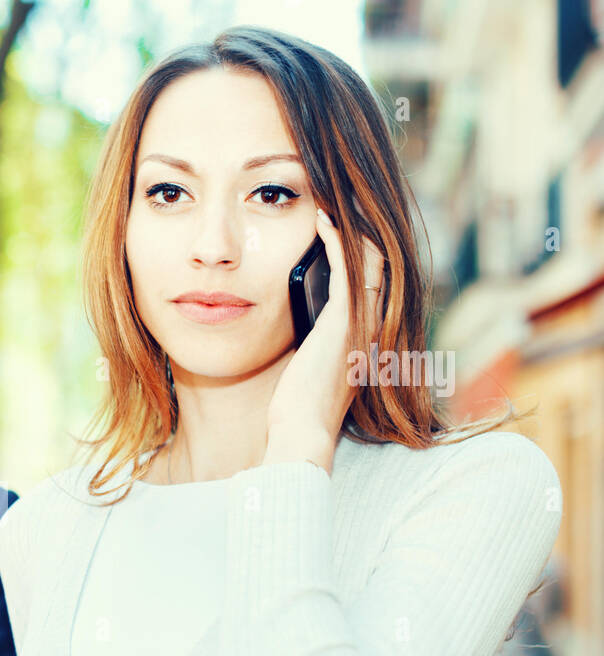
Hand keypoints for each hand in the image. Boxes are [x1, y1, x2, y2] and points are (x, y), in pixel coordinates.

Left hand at [265, 206, 387, 458]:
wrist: (302, 431)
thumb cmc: (299, 408)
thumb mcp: (312, 369)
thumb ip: (317, 345)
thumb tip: (303, 331)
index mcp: (367, 336)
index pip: (374, 282)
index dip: (363, 251)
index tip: (342, 225)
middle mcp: (373, 325)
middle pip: (379, 263)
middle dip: (362, 230)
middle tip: (343, 201)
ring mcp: (363, 322)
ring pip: (369, 259)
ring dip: (351, 228)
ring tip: (334, 201)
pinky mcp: (346, 320)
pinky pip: (349, 268)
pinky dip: (337, 240)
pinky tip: (323, 220)